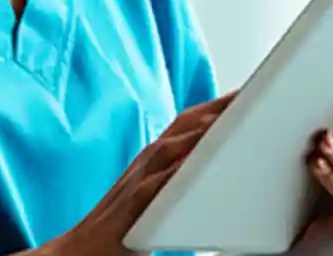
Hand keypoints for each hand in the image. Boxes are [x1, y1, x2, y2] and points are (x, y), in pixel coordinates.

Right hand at [33, 88, 238, 255]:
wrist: (81, 250)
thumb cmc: (124, 226)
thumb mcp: (156, 194)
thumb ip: (180, 176)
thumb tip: (214, 165)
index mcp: (155, 159)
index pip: (190, 122)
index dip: (219, 105)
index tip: (250, 92)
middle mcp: (146, 163)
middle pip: (184, 125)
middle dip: (216, 108)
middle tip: (251, 94)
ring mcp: (136, 182)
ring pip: (169, 149)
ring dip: (198, 133)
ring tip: (230, 120)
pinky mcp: (130, 210)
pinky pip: (152, 188)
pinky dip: (172, 174)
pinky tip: (192, 166)